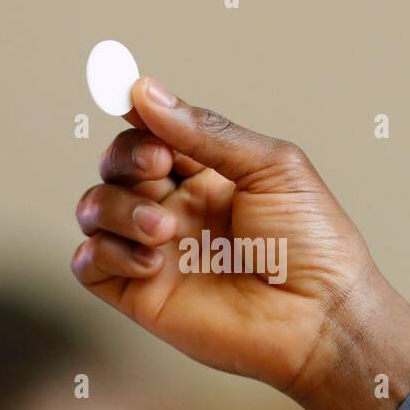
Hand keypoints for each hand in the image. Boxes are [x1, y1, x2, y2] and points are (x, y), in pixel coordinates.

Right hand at [72, 77, 409, 409]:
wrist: (319, 317)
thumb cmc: (312, 244)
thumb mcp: (270, 167)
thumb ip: (205, 131)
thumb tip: (144, 91)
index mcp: (208, 174)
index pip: (151, 133)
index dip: (140, 119)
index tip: (135, 105)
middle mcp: (176, 208)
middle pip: (116, 165)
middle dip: (126, 158)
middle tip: (159, 168)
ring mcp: (156, 251)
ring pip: (95, 208)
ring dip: (118, 208)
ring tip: (164, 230)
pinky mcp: (141, 295)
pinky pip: (89, 263)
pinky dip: (104, 253)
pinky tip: (151, 262)